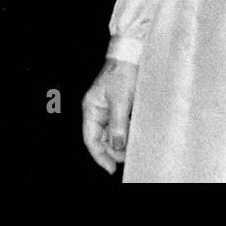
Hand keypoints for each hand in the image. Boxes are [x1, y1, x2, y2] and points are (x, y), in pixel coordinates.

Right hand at [81, 59, 136, 173]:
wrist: (130, 56)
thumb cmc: (122, 74)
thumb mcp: (120, 100)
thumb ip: (118, 124)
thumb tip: (117, 145)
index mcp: (91, 109)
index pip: (90, 139)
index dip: (99, 156)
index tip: (111, 169)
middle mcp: (97, 111)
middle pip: (101, 139)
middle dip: (113, 150)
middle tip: (128, 156)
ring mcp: (107, 110)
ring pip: (112, 135)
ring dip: (121, 143)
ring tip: (133, 147)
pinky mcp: (118, 108)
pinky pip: (120, 127)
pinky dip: (126, 134)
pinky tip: (134, 136)